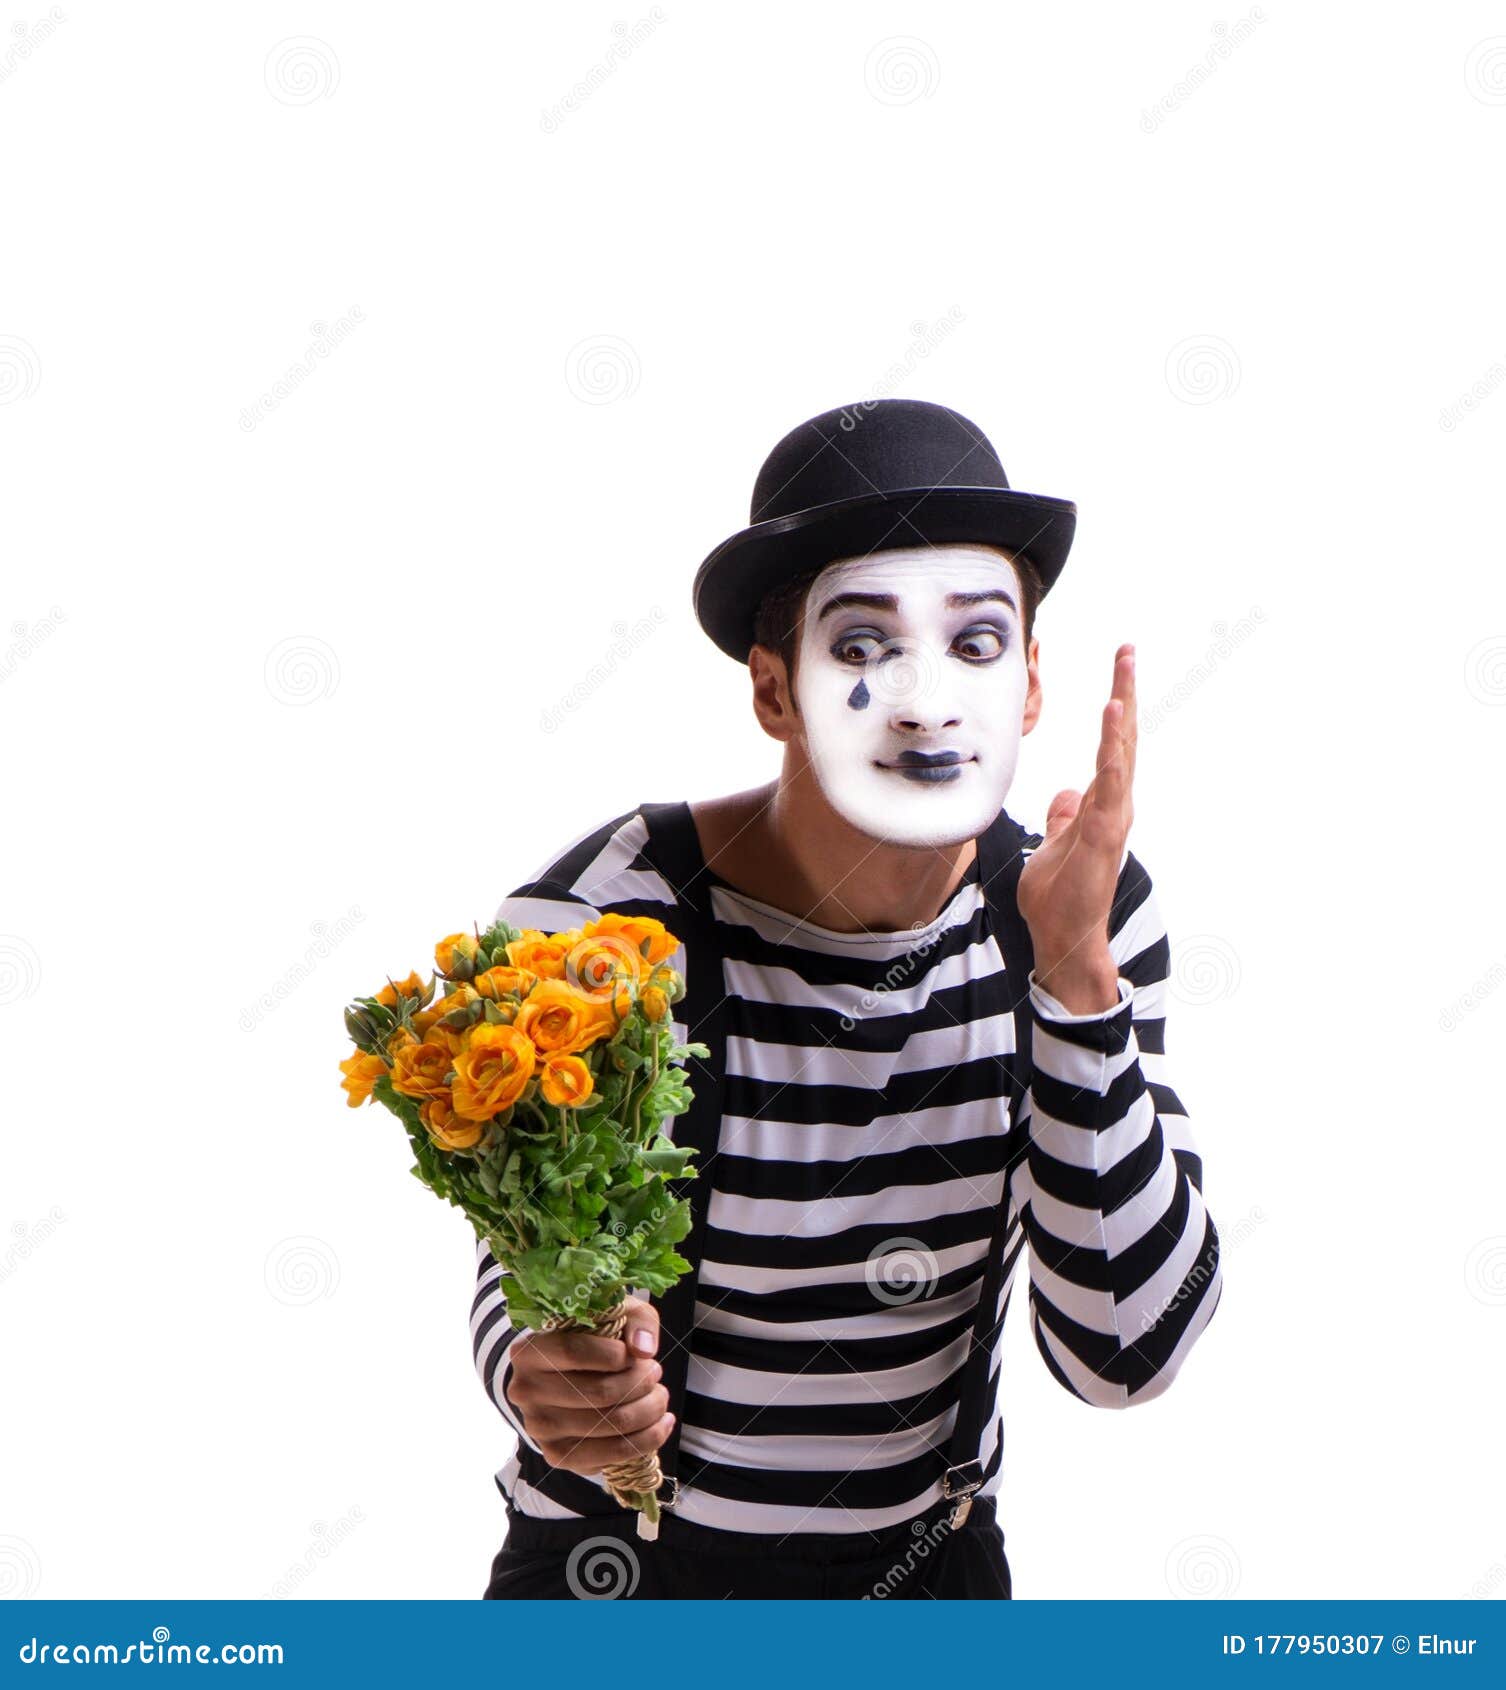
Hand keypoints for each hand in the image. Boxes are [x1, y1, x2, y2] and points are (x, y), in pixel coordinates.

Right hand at [504, 1295, 674, 1477]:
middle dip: (641, 1382)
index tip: (634, 1354)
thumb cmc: (593, 1342)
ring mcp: (540, 1429)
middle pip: (599, 1392)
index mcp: (528, 1352)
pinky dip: (647, 1439)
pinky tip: (661, 1424)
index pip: (572, 1352)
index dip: (614, 1354)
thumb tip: (644, 1349)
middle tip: (655, 1373)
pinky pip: (613, 1454)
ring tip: (659, 1396)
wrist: (568, 1379)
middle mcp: (526, 1392)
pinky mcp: (559, 1456)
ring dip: (649, 1409)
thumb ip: (636, 1320)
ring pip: (611, 1423)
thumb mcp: (614, 1315)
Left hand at [1015, 643, 1135, 1013]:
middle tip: (1127, 648)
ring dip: (1122, 711)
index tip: (1118, 668)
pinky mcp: (1103, 833)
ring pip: (1121, 754)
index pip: (1113, 746)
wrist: (1063, 937)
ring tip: (1123, 671)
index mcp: (1103, 804)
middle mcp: (1114, 806)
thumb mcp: (1053, 845)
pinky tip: (1112, 717)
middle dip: (1126, 692)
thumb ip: (1064, 818)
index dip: (1116, 707)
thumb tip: (1067, 795)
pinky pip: (1109, 782)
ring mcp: (1113, 818)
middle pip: (1124, 739)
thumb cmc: (1060, 897)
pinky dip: (1112, 748)